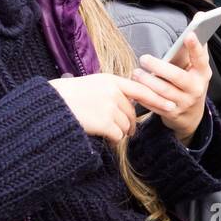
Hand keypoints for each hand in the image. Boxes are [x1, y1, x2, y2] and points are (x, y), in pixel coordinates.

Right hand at [50, 71, 166, 143]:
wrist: (50, 106)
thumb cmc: (67, 97)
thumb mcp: (91, 85)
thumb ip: (110, 91)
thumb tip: (127, 103)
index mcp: (110, 80)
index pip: (141, 90)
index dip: (157, 99)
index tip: (170, 105)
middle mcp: (112, 92)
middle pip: (132, 113)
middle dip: (129, 123)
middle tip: (120, 129)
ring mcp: (109, 107)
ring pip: (126, 126)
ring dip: (119, 132)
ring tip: (103, 129)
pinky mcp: (104, 122)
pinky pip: (118, 136)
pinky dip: (112, 139)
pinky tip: (101, 135)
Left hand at [129, 33, 211, 142]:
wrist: (192, 115)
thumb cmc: (190, 82)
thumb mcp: (195, 66)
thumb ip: (194, 44)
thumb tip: (200, 15)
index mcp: (202, 73)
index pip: (201, 58)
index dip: (196, 47)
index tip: (189, 34)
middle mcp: (196, 88)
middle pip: (177, 77)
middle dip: (160, 67)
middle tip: (144, 58)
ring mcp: (184, 103)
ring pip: (163, 92)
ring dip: (148, 82)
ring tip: (136, 73)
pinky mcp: (172, 114)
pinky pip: (155, 105)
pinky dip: (143, 97)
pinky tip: (133, 90)